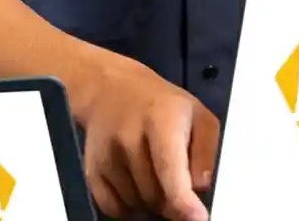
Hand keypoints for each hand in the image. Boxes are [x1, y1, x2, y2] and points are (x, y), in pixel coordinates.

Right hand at [76, 54, 218, 220]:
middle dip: (173, 201)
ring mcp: (106, 156)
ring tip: (158, 176)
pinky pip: (114, 207)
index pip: (170, 169)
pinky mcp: (92, 171)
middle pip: (155, 194)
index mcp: (161, 120)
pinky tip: (139, 185)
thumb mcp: (198, 115)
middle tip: (180, 186)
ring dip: (152, 202)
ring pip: (136, 204)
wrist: (112, 90)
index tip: (197, 218)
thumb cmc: (161, 104)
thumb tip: (201, 186)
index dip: (183, 200)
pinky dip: (130, 207)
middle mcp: (129, 138)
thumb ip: (206, 150)